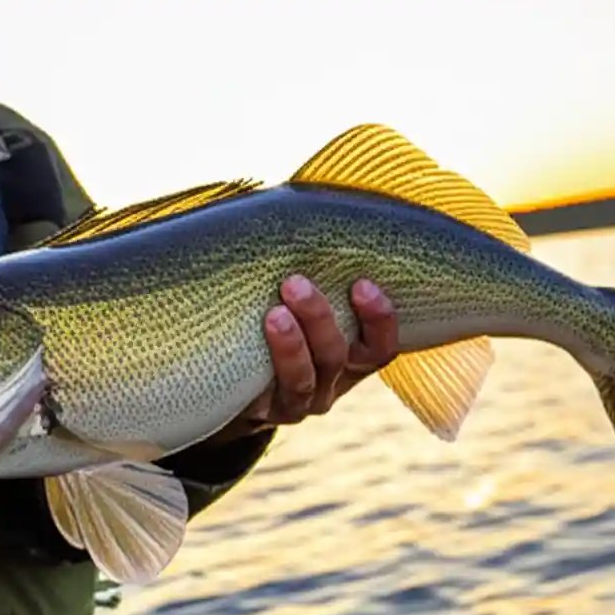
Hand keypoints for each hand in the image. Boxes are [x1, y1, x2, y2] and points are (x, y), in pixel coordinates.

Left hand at [207, 276, 399, 443]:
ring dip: (291, 345)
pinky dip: (265, 367)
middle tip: (295, 282)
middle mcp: (331, 384)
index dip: (379, 319)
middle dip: (319, 318)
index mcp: (352, 359)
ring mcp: (299, 403)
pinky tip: (252, 338)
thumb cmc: (273, 321)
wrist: (234, 386)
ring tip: (272, 313)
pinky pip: (269, 396)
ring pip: (305, 378)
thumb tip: (304, 201)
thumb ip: (314, 268)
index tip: (361, 283)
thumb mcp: (299, 301)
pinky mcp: (265, 413)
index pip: (381, 347)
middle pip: (337, 357)